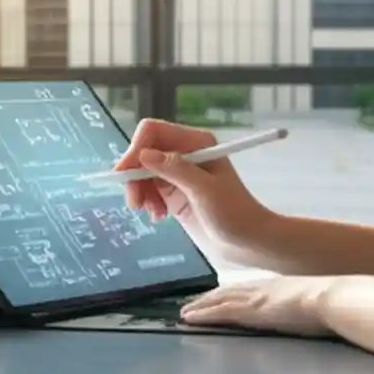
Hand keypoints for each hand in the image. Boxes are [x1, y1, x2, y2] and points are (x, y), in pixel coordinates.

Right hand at [113, 119, 276, 264]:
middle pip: (143, 152)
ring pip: (143, 172)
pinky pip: (149, 189)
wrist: (248, 242)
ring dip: (140, 192)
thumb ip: (175, 170)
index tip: (125, 176)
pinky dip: (147, 201)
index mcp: (196, 143)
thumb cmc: (234, 213)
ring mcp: (179, 173)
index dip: (136, 150)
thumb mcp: (205, 190)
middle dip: (134, 176)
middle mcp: (185, 153)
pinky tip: (159, 216)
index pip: (154, 132)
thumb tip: (144, 155)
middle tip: (135, 205)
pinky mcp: (175, 193)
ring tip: (153, 213)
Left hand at [179, 276, 335, 337]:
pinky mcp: (251, 311)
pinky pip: (220, 312)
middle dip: (207, 297)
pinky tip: (189, 318)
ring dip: (200, 305)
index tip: (215, 294)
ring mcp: (255, 298)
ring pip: (218, 300)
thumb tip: (305, 309)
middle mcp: (261, 288)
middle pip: (226, 291)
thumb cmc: (330, 301)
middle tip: (190, 303)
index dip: (227, 291)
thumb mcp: (312, 299)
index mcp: (276, 285)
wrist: (332, 298)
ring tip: (185, 311)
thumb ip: (300, 302)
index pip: (244, 288)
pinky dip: (203, 314)